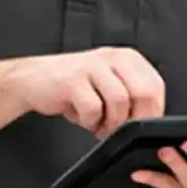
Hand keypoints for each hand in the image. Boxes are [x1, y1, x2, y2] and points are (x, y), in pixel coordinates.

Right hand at [11, 47, 164, 137]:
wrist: (31, 79)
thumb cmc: (74, 86)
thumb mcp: (109, 84)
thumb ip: (131, 96)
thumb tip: (150, 121)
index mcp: (127, 58)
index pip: (155, 86)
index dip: (152, 112)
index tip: (140, 126)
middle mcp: (113, 57)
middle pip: (144, 93)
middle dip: (134, 120)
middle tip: (119, 129)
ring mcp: (93, 67)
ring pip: (120, 102)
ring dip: (110, 123)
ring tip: (98, 124)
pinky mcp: (74, 80)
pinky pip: (93, 109)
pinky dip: (89, 121)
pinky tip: (81, 117)